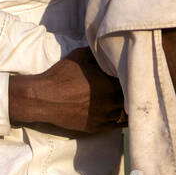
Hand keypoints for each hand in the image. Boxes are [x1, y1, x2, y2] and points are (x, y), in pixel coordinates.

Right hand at [9, 47, 125, 133]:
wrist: (44, 98)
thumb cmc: (61, 75)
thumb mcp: (79, 56)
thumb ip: (97, 52)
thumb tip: (107, 47)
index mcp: (110, 84)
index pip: (131, 81)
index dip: (132, 78)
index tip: (130, 74)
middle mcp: (111, 102)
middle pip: (131, 99)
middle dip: (131, 93)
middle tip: (132, 88)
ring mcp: (104, 117)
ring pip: (125, 113)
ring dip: (126, 107)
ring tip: (126, 101)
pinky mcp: (96, 127)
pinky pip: (116, 125)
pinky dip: (119, 119)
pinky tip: (119, 113)